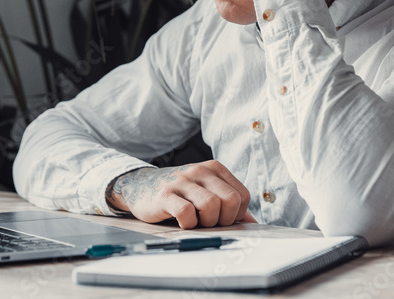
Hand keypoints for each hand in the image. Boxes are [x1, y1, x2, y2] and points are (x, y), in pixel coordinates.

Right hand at [105, 160, 256, 227]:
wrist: (140, 186)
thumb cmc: (178, 194)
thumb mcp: (206, 192)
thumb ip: (228, 205)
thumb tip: (252, 224)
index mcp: (214, 169)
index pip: (243, 196)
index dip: (236, 215)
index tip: (221, 218)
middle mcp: (200, 171)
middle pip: (231, 200)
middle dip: (224, 220)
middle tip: (209, 222)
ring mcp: (182, 181)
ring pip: (212, 206)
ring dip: (206, 223)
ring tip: (195, 221)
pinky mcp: (165, 195)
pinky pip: (186, 213)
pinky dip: (188, 224)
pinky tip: (181, 222)